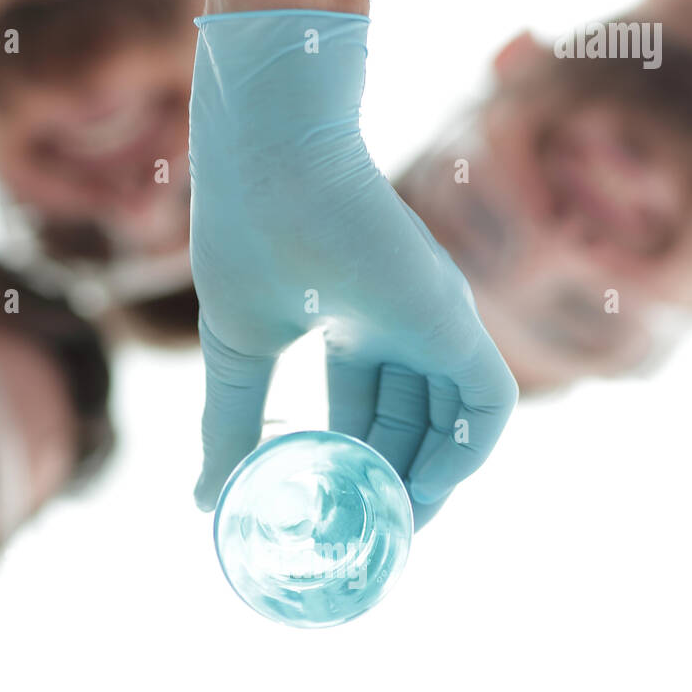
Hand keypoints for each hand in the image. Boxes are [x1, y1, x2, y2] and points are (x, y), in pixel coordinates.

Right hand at [189, 10, 517, 528]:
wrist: (269, 153)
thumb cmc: (247, 234)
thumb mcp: (236, 353)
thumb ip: (230, 425)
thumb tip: (203, 501)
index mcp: (353, 320)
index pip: (369, 408)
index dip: (358, 463)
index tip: (341, 512)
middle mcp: (403, 323)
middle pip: (413, 421)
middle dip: (396, 483)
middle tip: (374, 538)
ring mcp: (434, 320)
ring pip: (455, 420)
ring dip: (432, 482)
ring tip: (398, 532)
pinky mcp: (455, 316)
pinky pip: (488, 403)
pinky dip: (468, 454)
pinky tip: (425, 493)